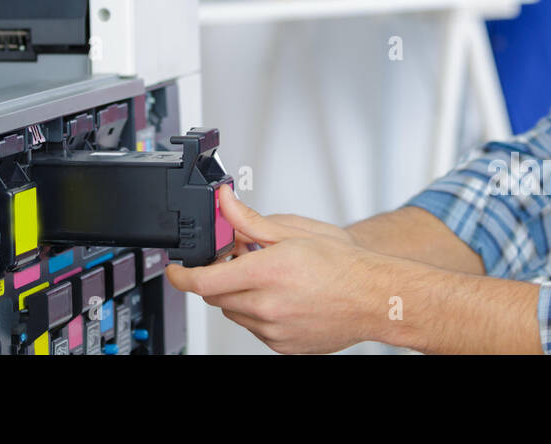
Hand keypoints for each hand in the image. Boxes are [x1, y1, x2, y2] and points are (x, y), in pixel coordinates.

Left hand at [166, 185, 391, 353]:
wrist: (375, 298)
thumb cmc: (344, 264)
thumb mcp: (293, 231)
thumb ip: (250, 220)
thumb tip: (224, 202)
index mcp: (268, 273)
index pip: (205, 281)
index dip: (182, 276)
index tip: (174, 270)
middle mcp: (268, 306)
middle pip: (217, 296)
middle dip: (220, 277)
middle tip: (240, 259)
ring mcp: (274, 331)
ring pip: (235, 312)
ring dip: (239, 294)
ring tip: (268, 276)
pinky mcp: (282, 347)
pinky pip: (255, 328)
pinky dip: (258, 312)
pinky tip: (282, 297)